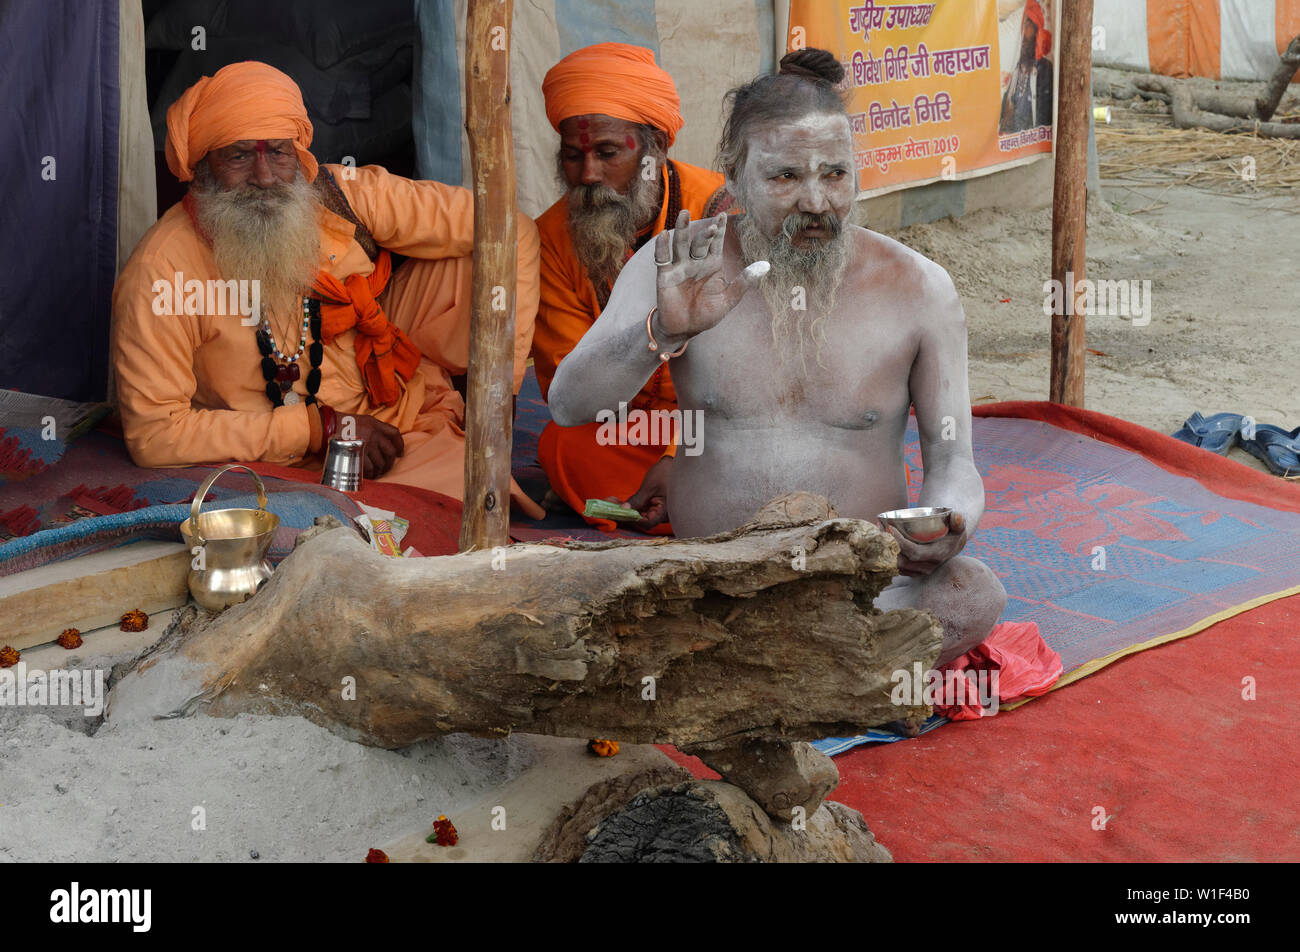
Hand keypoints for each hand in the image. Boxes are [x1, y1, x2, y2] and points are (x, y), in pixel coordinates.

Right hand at [345, 414, 403, 478]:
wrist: (325, 426)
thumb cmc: (340, 424)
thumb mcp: (361, 420)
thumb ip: (373, 428)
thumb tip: (382, 442)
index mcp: (375, 424)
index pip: (394, 433)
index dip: (400, 445)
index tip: (400, 453)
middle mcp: (373, 434)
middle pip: (390, 451)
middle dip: (390, 462)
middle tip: (386, 467)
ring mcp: (367, 444)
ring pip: (380, 462)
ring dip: (380, 470)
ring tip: (377, 473)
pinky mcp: (358, 454)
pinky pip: (370, 468)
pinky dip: (371, 474)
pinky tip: (370, 475)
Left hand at [606, 455, 671, 532]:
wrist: (673, 464)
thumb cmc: (664, 473)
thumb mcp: (649, 487)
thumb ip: (637, 500)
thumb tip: (623, 510)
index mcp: (665, 511)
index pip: (647, 523)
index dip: (632, 520)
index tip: (618, 513)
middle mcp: (662, 514)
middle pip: (641, 521)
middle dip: (625, 515)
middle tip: (608, 508)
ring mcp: (657, 511)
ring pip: (639, 515)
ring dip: (625, 510)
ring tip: (610, 502)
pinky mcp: (653, 506)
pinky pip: (641, 510)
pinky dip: (630, 506)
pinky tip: (617, 501)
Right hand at [654, 210, 767, 338]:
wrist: (685, 330)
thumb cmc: (706, 315)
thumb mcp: (729, 299)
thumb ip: (744, 282)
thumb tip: (767, 265)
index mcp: (712, 264)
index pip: (716, 242)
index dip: (720, 229)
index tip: (724, 216)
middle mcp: (696, 261)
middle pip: (700, 242)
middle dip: (705, 233)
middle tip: (712, 226)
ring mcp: (680, 267)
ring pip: (681, 244)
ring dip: (681, 229)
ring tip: (683, 214)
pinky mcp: (665, 275)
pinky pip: (663, 258)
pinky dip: (662, 247)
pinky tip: (663, 235)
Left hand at [880, 510, 967, 576]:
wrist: (953, 541)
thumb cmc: (953, 528)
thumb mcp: (959, 523)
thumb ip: (959, 520)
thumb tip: (958, 517)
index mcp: (937, 556)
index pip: (914, 553)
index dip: (900, 542)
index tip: (889, 527)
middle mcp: (928, 567)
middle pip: (901, 561)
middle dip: (888, 546)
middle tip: (878, 528)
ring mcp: (919, 571)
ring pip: (896, 565)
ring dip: (884, 551)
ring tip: (877, 533)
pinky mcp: (912, 571)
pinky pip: (896, 567)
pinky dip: (886, 556)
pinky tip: (879, 542)